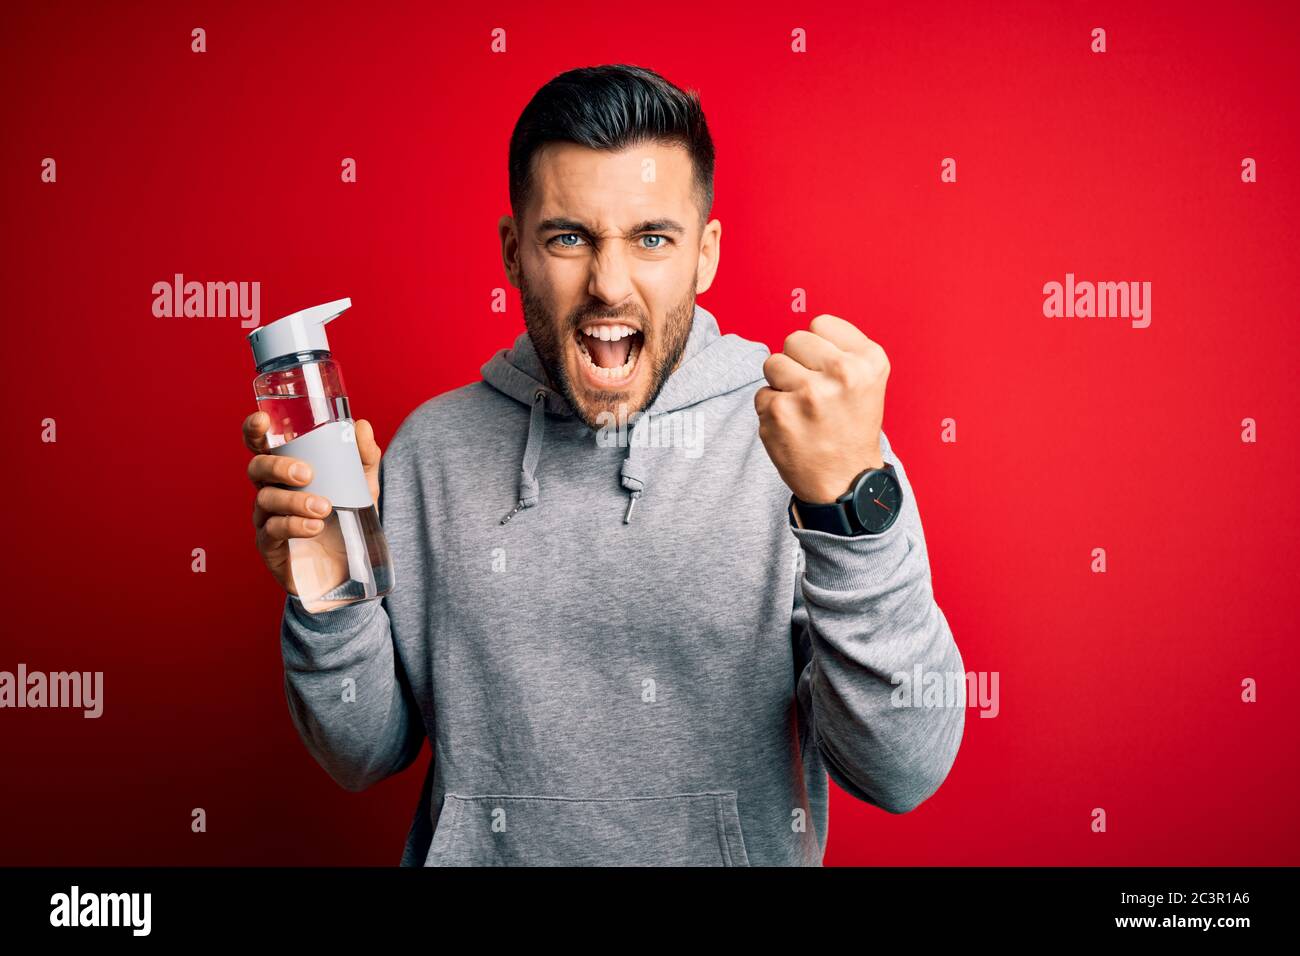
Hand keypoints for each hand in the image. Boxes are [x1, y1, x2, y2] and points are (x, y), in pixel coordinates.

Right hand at [243, 412, 382, 604]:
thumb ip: (363, 457)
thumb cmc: (347, 519)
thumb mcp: (362, 486)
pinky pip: (272, 530)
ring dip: (294, 501)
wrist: (349, 567)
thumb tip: (361, 426)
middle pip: (257, 468)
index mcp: (285, 470)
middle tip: (307, 474)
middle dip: (278, 467)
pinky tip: (314, 527)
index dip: (255, 431)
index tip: (263, 420)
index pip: (261, 445)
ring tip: (324, 508)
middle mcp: (271, 490)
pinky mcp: (269, 545)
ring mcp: (266, 518)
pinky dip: (293, 525)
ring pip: (266, 500)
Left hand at [755, 314, 888, 503]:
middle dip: (797, 363)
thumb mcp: (868, 380)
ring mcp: (809, 393)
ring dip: (781, 384)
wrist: (846, 481)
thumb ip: (841, 348)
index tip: (827, 372)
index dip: (818, 348)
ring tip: (802, 409)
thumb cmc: (852, 427)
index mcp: (868, 360)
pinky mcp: (780, 413)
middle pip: (793, 339)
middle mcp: (843, 373)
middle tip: (814, 394)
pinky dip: (772, 411)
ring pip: (772, 363)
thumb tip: (807, 329)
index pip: (820, 324)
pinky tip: (793, 427)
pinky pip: (761, 394)